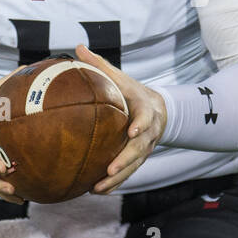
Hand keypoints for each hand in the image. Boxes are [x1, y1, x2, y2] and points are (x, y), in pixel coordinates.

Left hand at [76, 44, 166, 194]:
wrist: (159, 110)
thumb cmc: (132, 91)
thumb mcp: (120, 77)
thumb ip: (100, 65)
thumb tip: (78, 47)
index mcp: (144, 109)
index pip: (145, 118)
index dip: (140, 125)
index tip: (132, 131)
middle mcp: (148, 132)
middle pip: (140, 149)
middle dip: (126, 161)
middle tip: (111, 169)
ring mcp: (145, 148)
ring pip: (134, 166)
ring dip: (118, 178)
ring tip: (98, 187)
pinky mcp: (139, 158)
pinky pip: (128, 173)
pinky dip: (115, 183)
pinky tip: (97, 190)